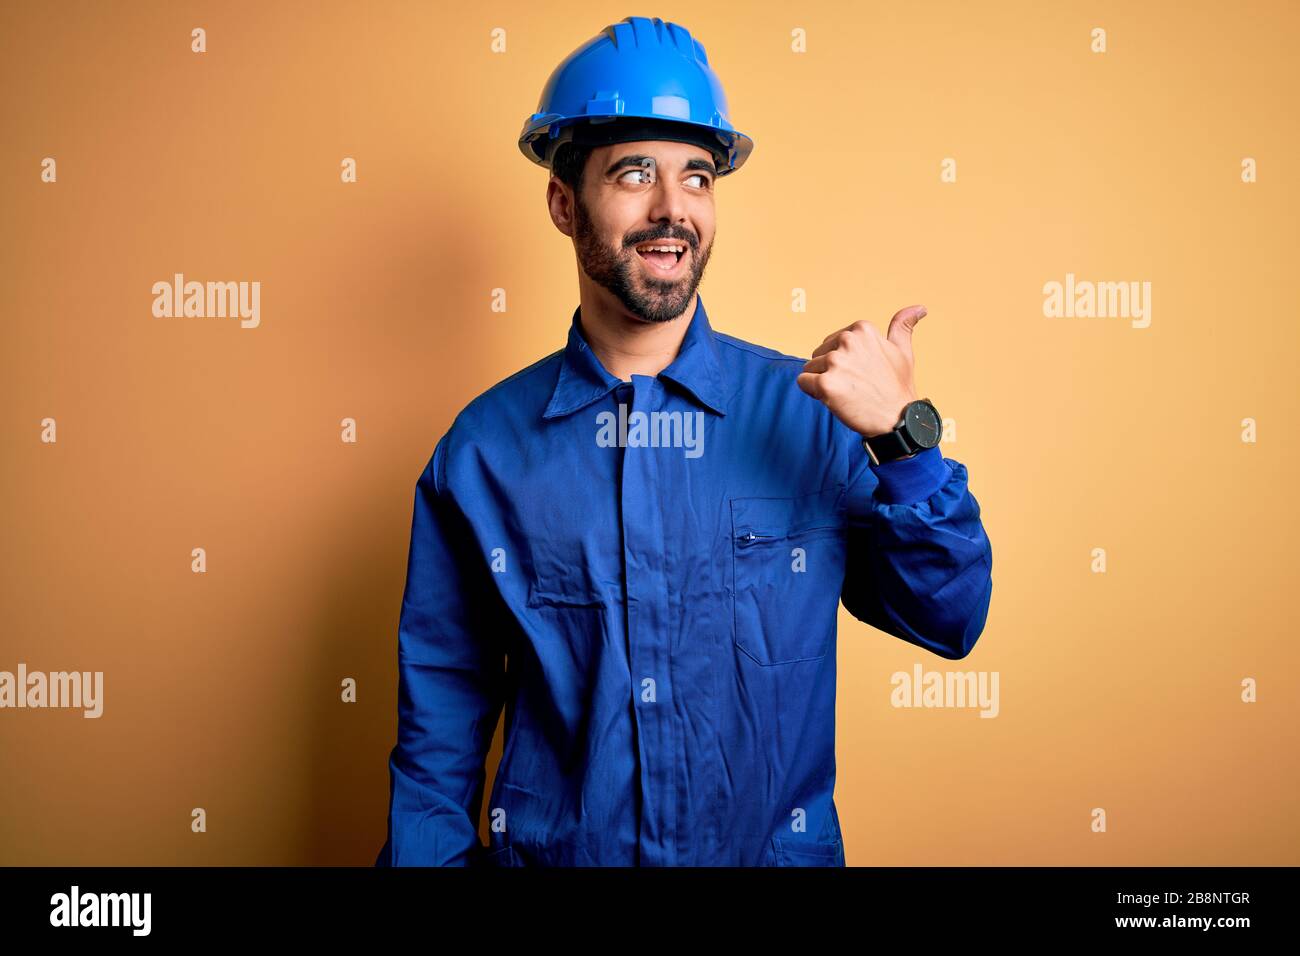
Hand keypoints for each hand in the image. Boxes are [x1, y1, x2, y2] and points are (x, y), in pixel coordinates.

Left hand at [796, 305, 926, 437]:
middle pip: (818, 355)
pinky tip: (835, 399)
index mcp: (862, 329)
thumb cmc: (898, 387)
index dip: (842, 362)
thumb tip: (920, 308)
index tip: (861, 374)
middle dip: (830, 371)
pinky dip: (813, 393)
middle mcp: (847, 340)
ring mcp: (835, 362)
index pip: (831, 342)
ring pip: (810, 369)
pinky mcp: (825, 384)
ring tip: (848, 393)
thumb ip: (902, 326)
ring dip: (823, 383)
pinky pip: (803, 382)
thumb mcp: (903, 351)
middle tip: (855, 385)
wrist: (898, 420)